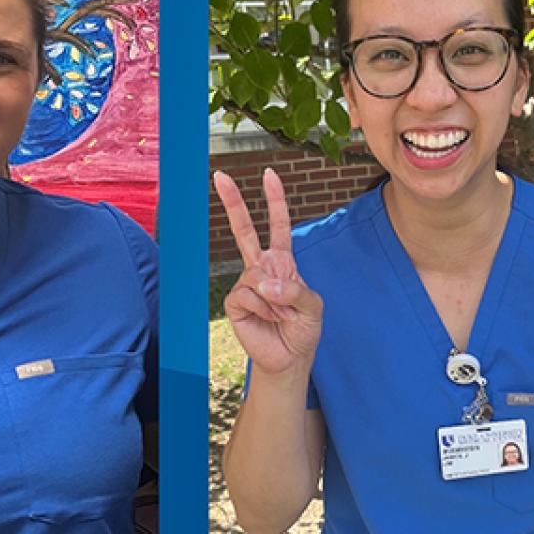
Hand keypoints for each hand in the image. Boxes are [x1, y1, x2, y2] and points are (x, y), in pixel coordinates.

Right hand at [214, 168, 323, 374]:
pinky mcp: (234, 302)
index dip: (275, 200)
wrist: (288, 357)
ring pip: (254, 276)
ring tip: (281, 315)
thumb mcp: (313, 306)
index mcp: (282, 262)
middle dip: (233, 202)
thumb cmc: (303, 329)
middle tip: (219, 175)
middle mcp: (260, 268)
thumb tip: (264, 282)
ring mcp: (246, 284)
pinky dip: (261, 307)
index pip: (278, 226)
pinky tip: (266, 318)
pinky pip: (245, 295)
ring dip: (273, 299)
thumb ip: (295, 289)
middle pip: (243, 230)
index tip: (269, 175)